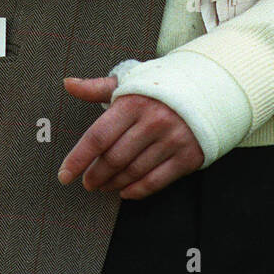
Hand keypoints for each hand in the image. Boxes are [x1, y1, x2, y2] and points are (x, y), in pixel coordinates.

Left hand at [58, 76, 203, 198]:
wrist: (209, 89)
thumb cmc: (161, 87)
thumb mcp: (130, 82)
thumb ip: (97, 88)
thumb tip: (68, 84)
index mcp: (134, 102)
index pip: (98, 136)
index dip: (78, 159)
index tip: (64, 175)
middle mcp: (153, 121)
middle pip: (114, 159)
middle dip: (95, 175)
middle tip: (87, 182)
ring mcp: (172, 140)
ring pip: (133, 172)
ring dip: (113, 184)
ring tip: (103, 186)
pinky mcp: (188, 156)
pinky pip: (156, 181)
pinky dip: (137, 190)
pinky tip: (125, 191)